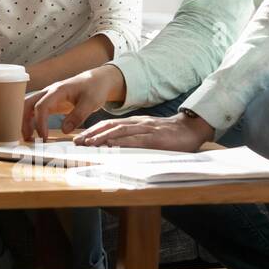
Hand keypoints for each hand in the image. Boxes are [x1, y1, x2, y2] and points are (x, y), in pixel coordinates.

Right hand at [22, 64, 123, 141]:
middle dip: (24, 122)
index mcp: (58, 90)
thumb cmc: (94, 88)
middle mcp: (49, 92)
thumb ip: (78, 116)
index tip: (44, 137)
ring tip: (29, 138)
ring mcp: (48, 96)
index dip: (40, 122)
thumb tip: (64, 131)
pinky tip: (35, 132)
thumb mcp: (91, 102)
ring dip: (25, 121)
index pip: (41, 106)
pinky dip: (32, 120)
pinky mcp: (50, 102)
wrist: (96, 80)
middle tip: (28, 139)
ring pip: (28, 107)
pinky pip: (35, 110)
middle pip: (27, 104)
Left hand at [73, 112, 213, 151]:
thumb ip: (133, 137)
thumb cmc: (168, 134)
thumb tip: (114, 146)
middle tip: (77, 142)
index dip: (93, 130)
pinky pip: (137, 140)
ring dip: (102, 137)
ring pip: (120, 131)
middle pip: (110, 126)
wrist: (191, 128)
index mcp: (134, 123)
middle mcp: (137, 123)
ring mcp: (147, 130)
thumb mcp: (147, 133)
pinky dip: (123, 142)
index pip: (109, 124)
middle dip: (92, 134)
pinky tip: (112, 145)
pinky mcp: (156, 139)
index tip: (79, 138)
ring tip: (89, 143)